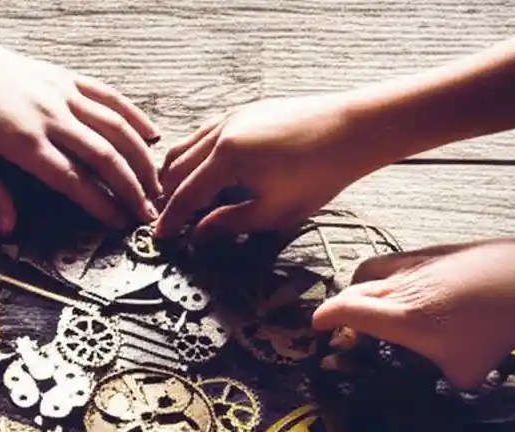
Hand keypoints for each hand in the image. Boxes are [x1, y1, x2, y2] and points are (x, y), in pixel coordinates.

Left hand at [0, 32, 160, 233]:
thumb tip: (7, 228)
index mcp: (23, 140)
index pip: (72, 179)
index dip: (100, 204)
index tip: (118, 224)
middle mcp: (50, 116)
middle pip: (103, 155)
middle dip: (131, 188)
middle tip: (147, 214)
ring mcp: (62, 93)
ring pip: (115, 126)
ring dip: (140, 157)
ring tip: (156, 184)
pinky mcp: (65, 77)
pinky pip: (108, 96)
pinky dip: (133, 115)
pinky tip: (151, 134)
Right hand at [155, 93, 391, 239]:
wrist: (353, 130)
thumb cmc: (321, 171)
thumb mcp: (274, 211)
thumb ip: (230, 223)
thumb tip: (200, 235)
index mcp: (226, 157)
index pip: (185, 194)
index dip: (171, 220)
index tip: (161, 236)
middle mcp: (222, 131)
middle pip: (176, 168)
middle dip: (168, 196)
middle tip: (170, 221)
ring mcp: (232, 116)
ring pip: (186, 146)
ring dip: (178, 174)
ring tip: (182, 198)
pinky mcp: (245, 111)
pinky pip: (205, 134)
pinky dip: (196, 155)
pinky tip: (205, 171)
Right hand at [311, 235, 514, 388]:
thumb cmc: (497, 328)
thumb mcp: (469, 372)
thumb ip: (444, 378)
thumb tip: (444, 378)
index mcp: (400, 318)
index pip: (344, 310)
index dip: (324, 319)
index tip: (318, 328)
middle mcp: (400, 287)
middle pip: (353, 289)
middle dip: (342, 308)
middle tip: (348, 327)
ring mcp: (417, 264)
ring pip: (373, 270)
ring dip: (363, 287)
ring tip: (375, 305)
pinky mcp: (436, 251)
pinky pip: (398, 262)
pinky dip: (392, 277)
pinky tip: (415, 290)